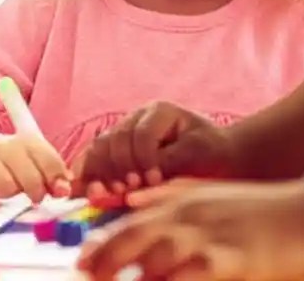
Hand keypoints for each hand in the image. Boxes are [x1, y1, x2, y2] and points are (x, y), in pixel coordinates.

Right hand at [0, 135, 70, 209]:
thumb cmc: (4, 164)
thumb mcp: (29, 162)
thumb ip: (50, 173)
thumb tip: (65, 188)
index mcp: (24, 143)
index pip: (48, 160)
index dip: (56, 179)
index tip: (58, 192)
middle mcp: (3, 148)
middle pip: (30, 177)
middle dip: (35, 192)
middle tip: (33, 198)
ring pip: (5, 187)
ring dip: (8, 196)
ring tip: (4, 193)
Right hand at [74, 101, 237, 200]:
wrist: (215, 155)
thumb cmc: (210, 152)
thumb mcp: (197, 153)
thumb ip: (169, 162)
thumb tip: (141, 180)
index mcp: (159, 111)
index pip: (142, 134)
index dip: (144, 159)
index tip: (155, 182)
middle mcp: (136, 116)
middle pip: (115, 138)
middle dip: (119, 166)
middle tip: (128, 190)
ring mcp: (123, 131)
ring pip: (100, 146)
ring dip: (101, 171)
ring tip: (111, 193)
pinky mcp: (116, 149)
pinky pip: (94, 157)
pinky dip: (89, 173)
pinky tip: (88, 190)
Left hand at [76, 179, 303, 280]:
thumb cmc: (265, 209)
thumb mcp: (211, 192)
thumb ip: (169, 193)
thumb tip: (130, 199)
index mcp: (183, 201)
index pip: (131, 220)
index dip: (102, 243)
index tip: (81, 262)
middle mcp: (191, 216)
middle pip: (135, 237)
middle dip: (106, 260)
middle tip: (87, 278)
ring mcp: (212, 237)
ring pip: (158, 259)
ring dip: (136, 276)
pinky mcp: (236, 259)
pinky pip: (194, 275)